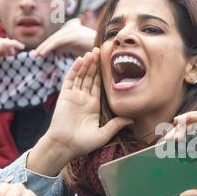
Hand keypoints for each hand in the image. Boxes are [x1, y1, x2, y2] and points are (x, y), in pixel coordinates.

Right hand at [27, 49, 131, 176]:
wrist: (64, 146)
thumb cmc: (83, 143)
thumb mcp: (103, 134)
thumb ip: (116, 125)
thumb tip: (132, 119)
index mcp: (93, 106)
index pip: (99, 85)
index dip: (103, 74)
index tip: (109, 62)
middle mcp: (83, 98)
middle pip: (90, 77)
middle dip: (95, 64)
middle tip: (101, 50)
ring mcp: (73, 96)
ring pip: (81, 75)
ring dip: (86, 64)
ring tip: (92, 52)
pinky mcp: (65, 95)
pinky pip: (70, 79)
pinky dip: (75, 69)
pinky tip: (80, 60)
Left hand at [33, 18, 95, 57]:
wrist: (108, 49)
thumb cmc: (95, 50)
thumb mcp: (78, 47)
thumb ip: (68, 46)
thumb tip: (56, 49)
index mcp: (72, 27)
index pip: (56, 38)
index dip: (46, 45)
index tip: (38, 53)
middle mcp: (71, 26)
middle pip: (54, 38)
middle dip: (42, 46)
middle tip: (33, 55)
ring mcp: (73, 30)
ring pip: (54, 40)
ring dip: (43, 48)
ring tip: (36, 55)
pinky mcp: (73, 35)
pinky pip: (57, 42)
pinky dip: (48, 48)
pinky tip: (42, 54)